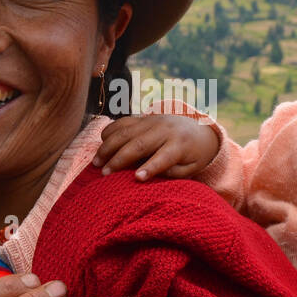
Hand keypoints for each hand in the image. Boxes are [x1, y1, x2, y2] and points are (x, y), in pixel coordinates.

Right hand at [92, 113, 220, 180]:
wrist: (200, 129)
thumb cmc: (194, 155)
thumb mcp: (191, 168)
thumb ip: (173, 172)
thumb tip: (149, 174)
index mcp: (180, 145)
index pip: (164, 157)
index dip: (150, 168)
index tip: (137, 178)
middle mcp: (164, 130)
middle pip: (138, 144)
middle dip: (119, 159)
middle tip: (104, 174)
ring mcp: (152, 121)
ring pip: (126, 132)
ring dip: (108, 147)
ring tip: (96, 163)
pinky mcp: (144, 117)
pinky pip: (123, 121)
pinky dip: (110, 131)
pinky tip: (100, 143)